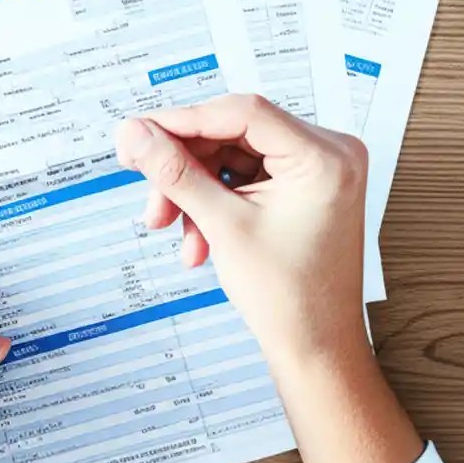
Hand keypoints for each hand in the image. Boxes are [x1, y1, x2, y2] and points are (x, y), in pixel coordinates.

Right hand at [114, 94, 368, 364]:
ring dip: (196, 191)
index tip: (139, 133)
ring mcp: (318, 170)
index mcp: (324, 157)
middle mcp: (329, 153)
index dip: (183, 121)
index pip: (242, 114)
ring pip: (234, 158)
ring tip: (174, 230)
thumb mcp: (223, 227)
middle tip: (147, 189)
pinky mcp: (304, 187)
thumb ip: (175, 173)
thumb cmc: (289, 298)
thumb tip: (134, 134)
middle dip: (186, 167)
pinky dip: (216, 202)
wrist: (316, 348)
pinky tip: (199, 238)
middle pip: (234, 134)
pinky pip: (247, 177)